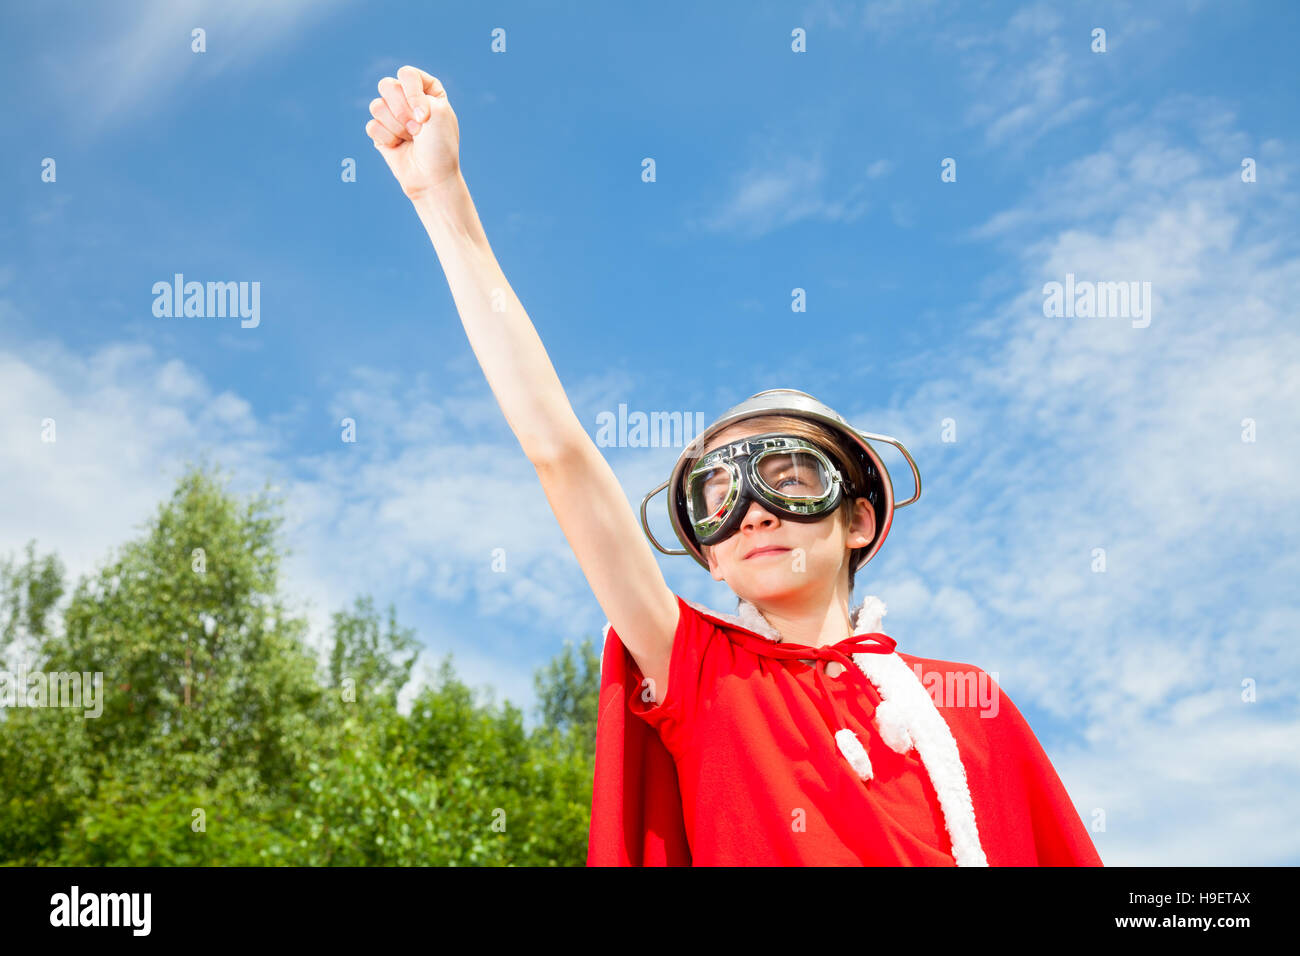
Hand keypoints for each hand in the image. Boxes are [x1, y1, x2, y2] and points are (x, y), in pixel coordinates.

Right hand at [365, 65, 460, 200]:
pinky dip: (387, 139)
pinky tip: (399, 147)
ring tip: (410, 139)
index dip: (412, 94)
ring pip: (376, 106)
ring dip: (396, 127)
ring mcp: (393, 114)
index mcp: (427, 89)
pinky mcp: (380, 132)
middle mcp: (408, 98)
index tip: (425, 117)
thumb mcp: (438, 112)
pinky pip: (372, 126)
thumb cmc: (440, 145)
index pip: (407, 74)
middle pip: (387, 86)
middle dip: (402, 111)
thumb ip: (413, 92)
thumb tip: (382, 102)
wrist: (432, 177)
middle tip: (418, 129)